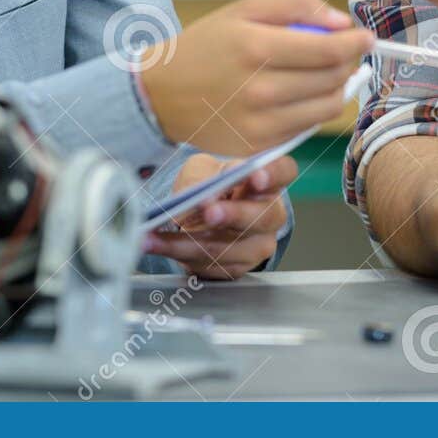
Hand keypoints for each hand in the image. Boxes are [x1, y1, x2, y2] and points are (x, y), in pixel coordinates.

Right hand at [139, 0, 371, 155]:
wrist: (161, 94)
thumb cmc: (206, 45)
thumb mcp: (244, 10)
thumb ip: (297, 7)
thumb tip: (342, 23)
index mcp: (256, 48)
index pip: (328, 50)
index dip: (356, 44)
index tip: (366, 37)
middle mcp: (260, 90)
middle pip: (333, 79)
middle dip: (346, 62)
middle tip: (342, 51)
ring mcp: (260, 123)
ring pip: (327, 108)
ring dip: (335, 88)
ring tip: (323, 73)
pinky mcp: (258, 146)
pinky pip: (306, 127)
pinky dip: (311, 109)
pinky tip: (297, 94)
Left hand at [145, 153, 294, 279]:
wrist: (204, 215)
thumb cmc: (210, 185)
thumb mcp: (202, 169)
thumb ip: (203, 178)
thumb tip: (201, 195)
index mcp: (268, 181)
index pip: (283, 172)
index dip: (273, 174)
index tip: (254, 176)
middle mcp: (271, 214)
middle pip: (261, 216)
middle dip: (232, 215)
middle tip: (208, 211)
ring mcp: (258, 245)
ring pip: (227, 247)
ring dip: (187, 242)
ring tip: (154, 236)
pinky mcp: (238, 268)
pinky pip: (209, 265)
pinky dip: (179, 255)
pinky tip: (157, 245)